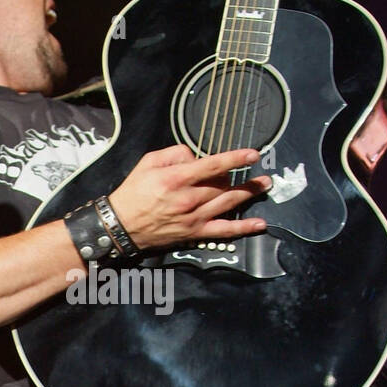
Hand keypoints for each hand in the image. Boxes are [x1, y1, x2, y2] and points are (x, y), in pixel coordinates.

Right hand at [109, 144, 270, 250]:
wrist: (121, 226)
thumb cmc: (133, 192)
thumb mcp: (148, 162)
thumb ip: (175, 153)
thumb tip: (196, 157)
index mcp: (176, 178)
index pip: (213, 165)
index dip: (235, 158)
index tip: (252, 153)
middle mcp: (188, 198)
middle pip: (223, 184)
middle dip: (243, 177)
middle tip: (258, 172)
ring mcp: (193, 218)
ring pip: (228, 203)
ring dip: (249, 194)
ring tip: (265, 185)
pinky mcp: (194, 233)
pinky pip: (223, 231)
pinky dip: (243, 228)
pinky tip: (259, 224)